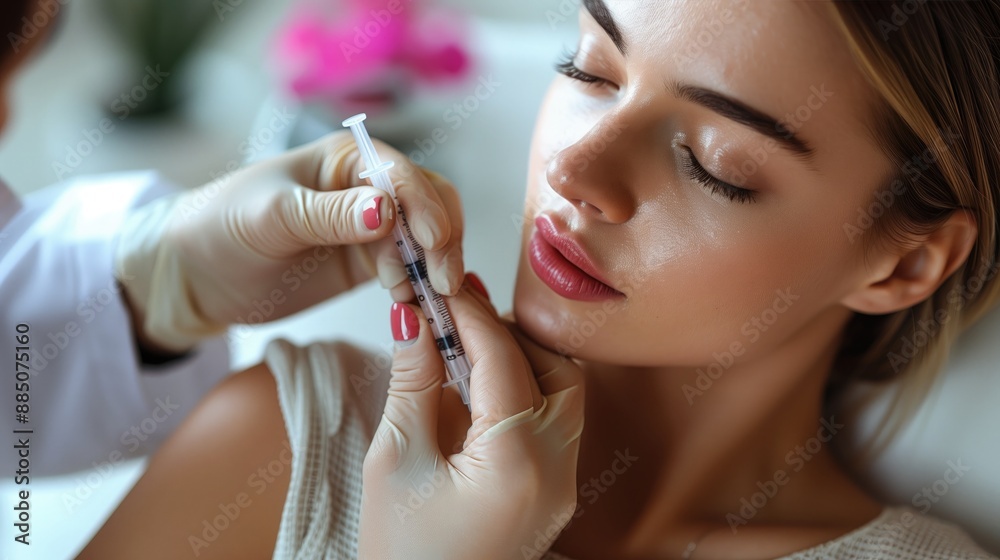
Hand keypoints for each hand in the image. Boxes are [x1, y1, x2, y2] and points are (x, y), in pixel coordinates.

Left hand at [115, 132, 464, 352]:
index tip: (431, 242)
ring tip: (422, 300)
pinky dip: (421, 289)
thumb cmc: (222, 226)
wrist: (197, 276)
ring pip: (429, 241)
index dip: (424, 206)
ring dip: (434, 268)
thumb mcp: (271, 216)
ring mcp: (372, 230)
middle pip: (430, 205)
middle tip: (442, 283)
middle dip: (442, 241)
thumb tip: (385, 210)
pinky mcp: (370, 266)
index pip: (402, 175)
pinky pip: (411, 272)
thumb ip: (328, 214)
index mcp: (346, 159)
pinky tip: (415, 308)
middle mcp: (367, 189)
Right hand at [358, 275, 585, 559]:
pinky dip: (522, 396)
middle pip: (556, 369)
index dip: (468, 315)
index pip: (503, 357)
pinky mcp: (553, 495)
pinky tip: (475, 392)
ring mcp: (561, 486)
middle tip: (453, 319)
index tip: (440, 290)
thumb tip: (415, 320)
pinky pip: (553, 426)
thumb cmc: (402, 556)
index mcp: (518, 461)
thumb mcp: (394, 461)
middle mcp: (556, 471)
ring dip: (519, 363)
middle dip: (506, 335)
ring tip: (461, 353)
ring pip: (563, 395)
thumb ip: (413, 382)